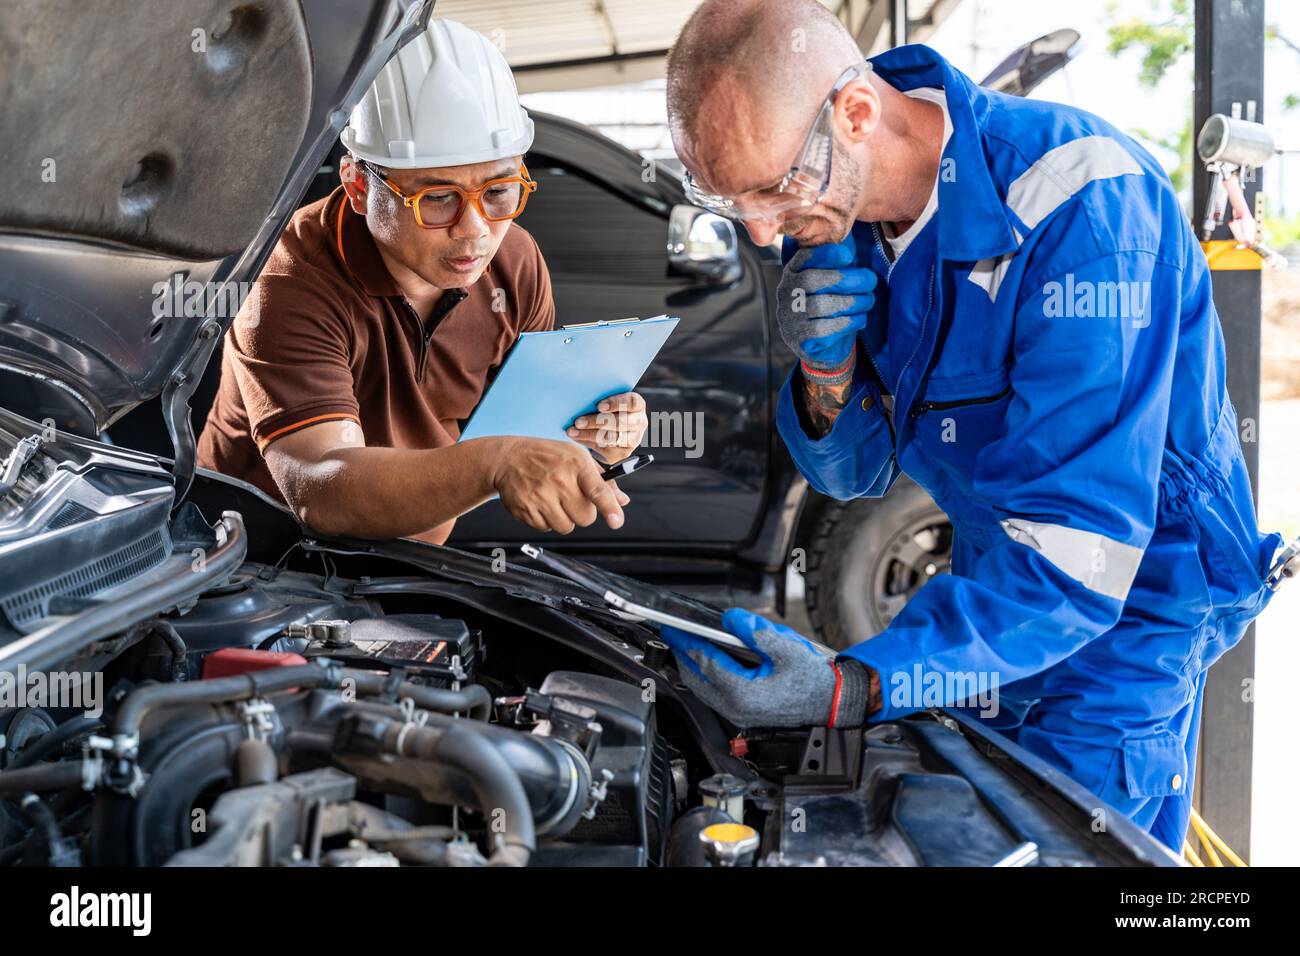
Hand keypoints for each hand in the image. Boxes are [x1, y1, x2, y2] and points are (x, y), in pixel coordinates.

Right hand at [489, 437, 630, 533]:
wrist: (508, 458)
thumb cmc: (548, 457)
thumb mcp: (577, 457)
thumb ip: (602, 481)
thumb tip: (622, 501)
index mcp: (576, 464)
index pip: (598, 490)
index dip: (609, 508)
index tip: (616, 522)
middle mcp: (558, 480)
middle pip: (585, 518)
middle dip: (583, 513)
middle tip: (572, 499)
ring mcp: (540, 496)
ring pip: (566, 527)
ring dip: (564, 518)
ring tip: (554, 499)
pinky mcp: (526, 509)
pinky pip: (546, 528)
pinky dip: (546, 520)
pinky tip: (540, 502)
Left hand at [566, 391, 647, 462]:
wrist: (608, 427)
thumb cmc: (605, 408)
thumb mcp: (607, 399)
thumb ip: (601, 396)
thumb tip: (581, 396)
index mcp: (638, 406)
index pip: (632, 403)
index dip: (616, 404)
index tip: (598, 406)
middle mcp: (640, 423)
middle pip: (620, 423)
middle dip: (597, 422)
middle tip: (578, 421)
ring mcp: (633, 440)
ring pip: (612, 438)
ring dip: (589, 434)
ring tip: (572, 431)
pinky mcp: (622, 453)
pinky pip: (605, 449)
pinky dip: (588, 442)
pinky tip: (576, 437)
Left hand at [658, 608, 871, 728]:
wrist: (830, 701)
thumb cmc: (812, 679)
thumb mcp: (786, 647)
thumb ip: (754, 631)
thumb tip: (730, 619)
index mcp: (744, 693)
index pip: (705, 662)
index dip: (687, 641)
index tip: (674, 627)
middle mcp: (736, 708)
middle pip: (696, 677)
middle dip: (683, 653)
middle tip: (674, 632)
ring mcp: (738, 714)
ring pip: (701, 688)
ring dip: (691, 665)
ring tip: (685, 643)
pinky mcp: (742, 713)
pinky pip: (712, 694)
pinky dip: (704, 675)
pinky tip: (705, 661)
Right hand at [776, 233, 876, 371]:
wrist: (820, 348)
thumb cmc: (829, 307)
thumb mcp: (831, 282)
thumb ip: (838, 265)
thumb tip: (851, 243)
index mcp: (793, 273)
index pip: (803, 258)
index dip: (825, 254)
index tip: (848, 255)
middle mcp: (786, 294)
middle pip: (812, 280)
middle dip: (846, 279)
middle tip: (870, 280)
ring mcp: (791, 318)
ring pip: (821, 305)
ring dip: (853, 301)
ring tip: (868, 301)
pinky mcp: (801, 339)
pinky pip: (826, 329)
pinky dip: (849, 321)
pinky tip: (861, 318)